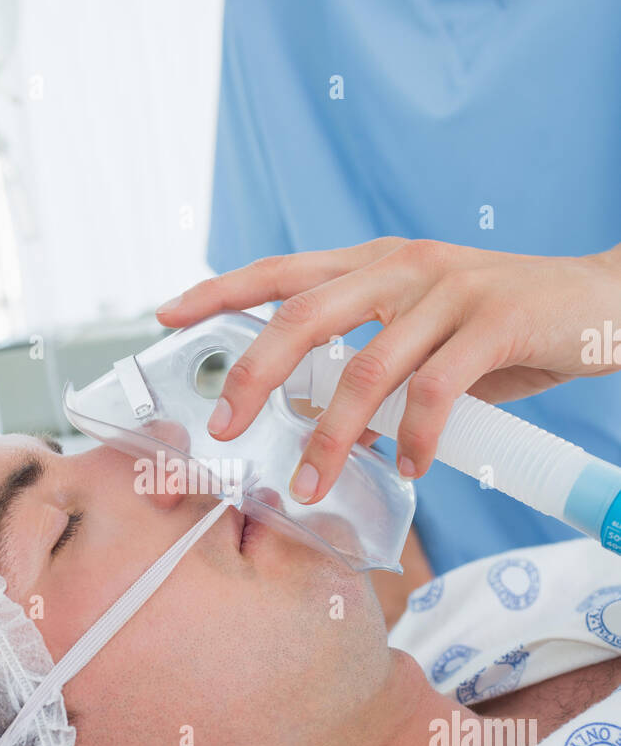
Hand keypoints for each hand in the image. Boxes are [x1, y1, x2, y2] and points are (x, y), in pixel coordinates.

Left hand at [156, 239, 620, 504]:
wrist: (607, 301)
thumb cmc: (509, 326)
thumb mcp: (431, 333)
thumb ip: (378, 360)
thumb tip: (328, 419)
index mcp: (379, 263)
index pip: (285, 271)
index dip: (222, 289)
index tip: (168, 315)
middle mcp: (404, 266)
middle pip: (304, 316)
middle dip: (253, 375)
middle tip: (227, 429)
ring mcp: (449, 290)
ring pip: (367, 367)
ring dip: (332, 435)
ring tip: (313, 483)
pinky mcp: (495, 320)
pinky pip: (435, 391)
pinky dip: (413, 439)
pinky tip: (408, 468)